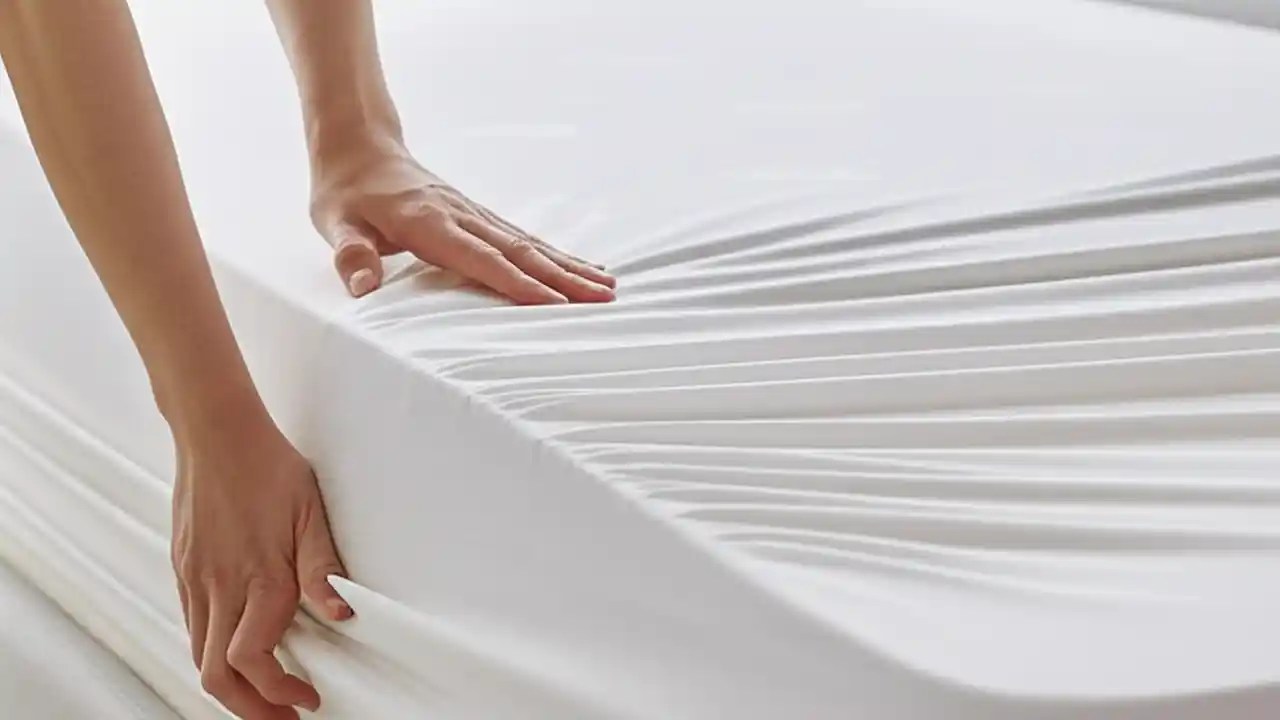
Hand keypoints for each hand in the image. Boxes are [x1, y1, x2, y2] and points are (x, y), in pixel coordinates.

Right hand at [170, 407, 350, 719]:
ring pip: (197, 654)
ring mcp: (194, 578)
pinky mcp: (183, 568)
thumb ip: (324, 568)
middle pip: (216, 675)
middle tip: (282, 716)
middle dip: (249, 708)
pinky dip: (212, 650)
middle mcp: (218, 584)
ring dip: (229, 684)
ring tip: (264, 691)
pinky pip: (191, 625)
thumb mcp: (312, 512)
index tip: (306, 699)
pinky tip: (238, 645)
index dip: (279, 693)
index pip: (252, 661)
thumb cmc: (268, 465)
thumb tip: (343, 614)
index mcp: (257, 577)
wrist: (217, 431)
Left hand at [309, 142, 616, 300]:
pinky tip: (579, 266)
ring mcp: (474, 213)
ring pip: (530, 243)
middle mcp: (462, 216)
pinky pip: (523, 238)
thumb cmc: (346, 192)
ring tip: (607, 287)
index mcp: (429, 223)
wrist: (359, 146)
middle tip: (603, 300)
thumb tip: (362, 286)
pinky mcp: (478, 215)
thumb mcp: (334, 224)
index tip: (555, 306)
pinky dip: (555, 254)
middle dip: (564, 278)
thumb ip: (351, 254)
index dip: (518, 284)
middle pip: (521, 251)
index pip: (482, 259)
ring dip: (569, 267)